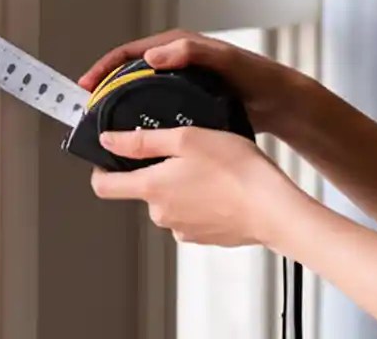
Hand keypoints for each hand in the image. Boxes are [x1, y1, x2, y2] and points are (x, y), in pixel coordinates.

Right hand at [77, 29, 333, 139]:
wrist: (281, 102)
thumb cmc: (257, 77)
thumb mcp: (224, 60)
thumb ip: (191, 52)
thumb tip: (152, 57)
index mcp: (177, 46)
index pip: (130, 53)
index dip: (105, 68)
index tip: (87, 85)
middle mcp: (175, 61)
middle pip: (129, 72)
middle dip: (106, 87)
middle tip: (90, 108)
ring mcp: (181, 81)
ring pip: (141, 90)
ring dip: (121, 103)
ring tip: (107, 123)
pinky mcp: (188, 101)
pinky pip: (155, 106)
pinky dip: (140, 116)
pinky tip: (137, 135)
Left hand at [90, 127, 305, 247]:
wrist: (275, 209)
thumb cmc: (236, 171)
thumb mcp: (185, 139)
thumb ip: (142, 141)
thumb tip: (108, 141)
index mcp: (151, 188)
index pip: (103, 187)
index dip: (101, 170)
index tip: (108, 159)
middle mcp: (161, 214)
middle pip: (143, 190)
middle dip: (156, 171)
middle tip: (183, 153)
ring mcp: (182, 229)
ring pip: (169, 202)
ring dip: (181, 186)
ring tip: (208, 169)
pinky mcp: (204, 237)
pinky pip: (191, 215)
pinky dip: (200, 201)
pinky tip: (220, 188)